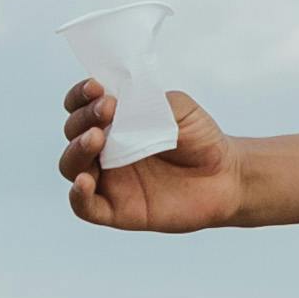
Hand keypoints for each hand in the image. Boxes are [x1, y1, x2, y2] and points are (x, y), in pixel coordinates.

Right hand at [61, 79, 240, 230]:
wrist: (227, 176)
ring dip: (77, 150)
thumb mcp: (179, 108)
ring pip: (72, 166)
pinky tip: (84, 182)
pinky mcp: (116, 209)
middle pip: (73, 133)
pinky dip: (78, 195)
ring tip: (96, 138)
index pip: (80, 106)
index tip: (96, 88)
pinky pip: (85, 207)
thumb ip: (149, 102)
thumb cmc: (201, 139)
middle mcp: (105, 149)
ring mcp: (108, 180)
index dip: (80, 95)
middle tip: (107, 110)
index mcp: (114, 122)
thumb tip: (121, 103)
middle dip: (84, 118)